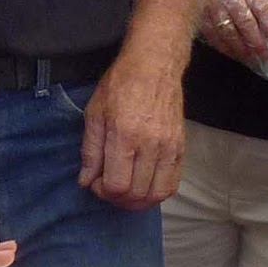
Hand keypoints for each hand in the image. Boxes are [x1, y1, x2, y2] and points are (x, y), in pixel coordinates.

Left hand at [78, 55, 184, 210]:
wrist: (154, 65)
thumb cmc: (119, 85)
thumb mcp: (94, 112)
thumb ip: (90, 150)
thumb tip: (85, 181)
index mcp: (124, 134)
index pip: (116, 185)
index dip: (102, 191)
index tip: (95, 181)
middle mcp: (150, 144)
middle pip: (136, 194)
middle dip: (117, 198)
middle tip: (107, 186)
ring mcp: (169, 147)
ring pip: (157, 194)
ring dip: (138, 201)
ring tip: (125, 190)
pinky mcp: (181, 148)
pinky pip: (173, 184)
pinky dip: (157, 192)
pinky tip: (143, 184)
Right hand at [198, 0, 267, 64]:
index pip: (261, 6)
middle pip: (245, 22)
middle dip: (257, 42)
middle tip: (265, 55)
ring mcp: (211, 4)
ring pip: (229, 31)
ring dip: (241, 48)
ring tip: (251, 58)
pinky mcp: (198, 12)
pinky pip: (213, 33)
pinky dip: (224, 46)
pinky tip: (232, 52)